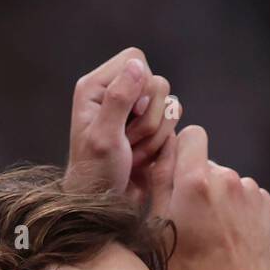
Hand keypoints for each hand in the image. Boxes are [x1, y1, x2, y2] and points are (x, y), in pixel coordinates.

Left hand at [64, 47, 182, 215]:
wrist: (105, 208)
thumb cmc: (96, 176)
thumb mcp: (104, 137)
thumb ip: (119, 98)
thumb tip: (136, 65)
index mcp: (97, 88)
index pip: (136, 61)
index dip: (141, 87)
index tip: (130, 116)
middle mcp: (117, 95)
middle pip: (158, 83)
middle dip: (148, 120)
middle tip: (128, 144)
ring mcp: (135, 113)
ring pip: (169, 106)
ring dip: (155, 137)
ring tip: (133, 156)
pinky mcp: (150, 130)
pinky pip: (173, 125)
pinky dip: (162, 146)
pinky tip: (143, 161)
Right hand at [162, 125, 269, 269]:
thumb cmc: (190, 265)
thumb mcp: (159, 226)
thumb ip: (158, 181)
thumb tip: (161, 150)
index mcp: (195, 179)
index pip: (192, 135)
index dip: (184, 149)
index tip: (179, 171)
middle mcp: (225, 176)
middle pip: (208, 163)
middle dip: (198, 182)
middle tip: (192, 217)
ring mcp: (248, 189)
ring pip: (226, 181)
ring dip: (219, 197)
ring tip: (214, 230)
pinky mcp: (265, 202)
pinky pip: (245, 194)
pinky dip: (237, 208)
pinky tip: (231, 232)